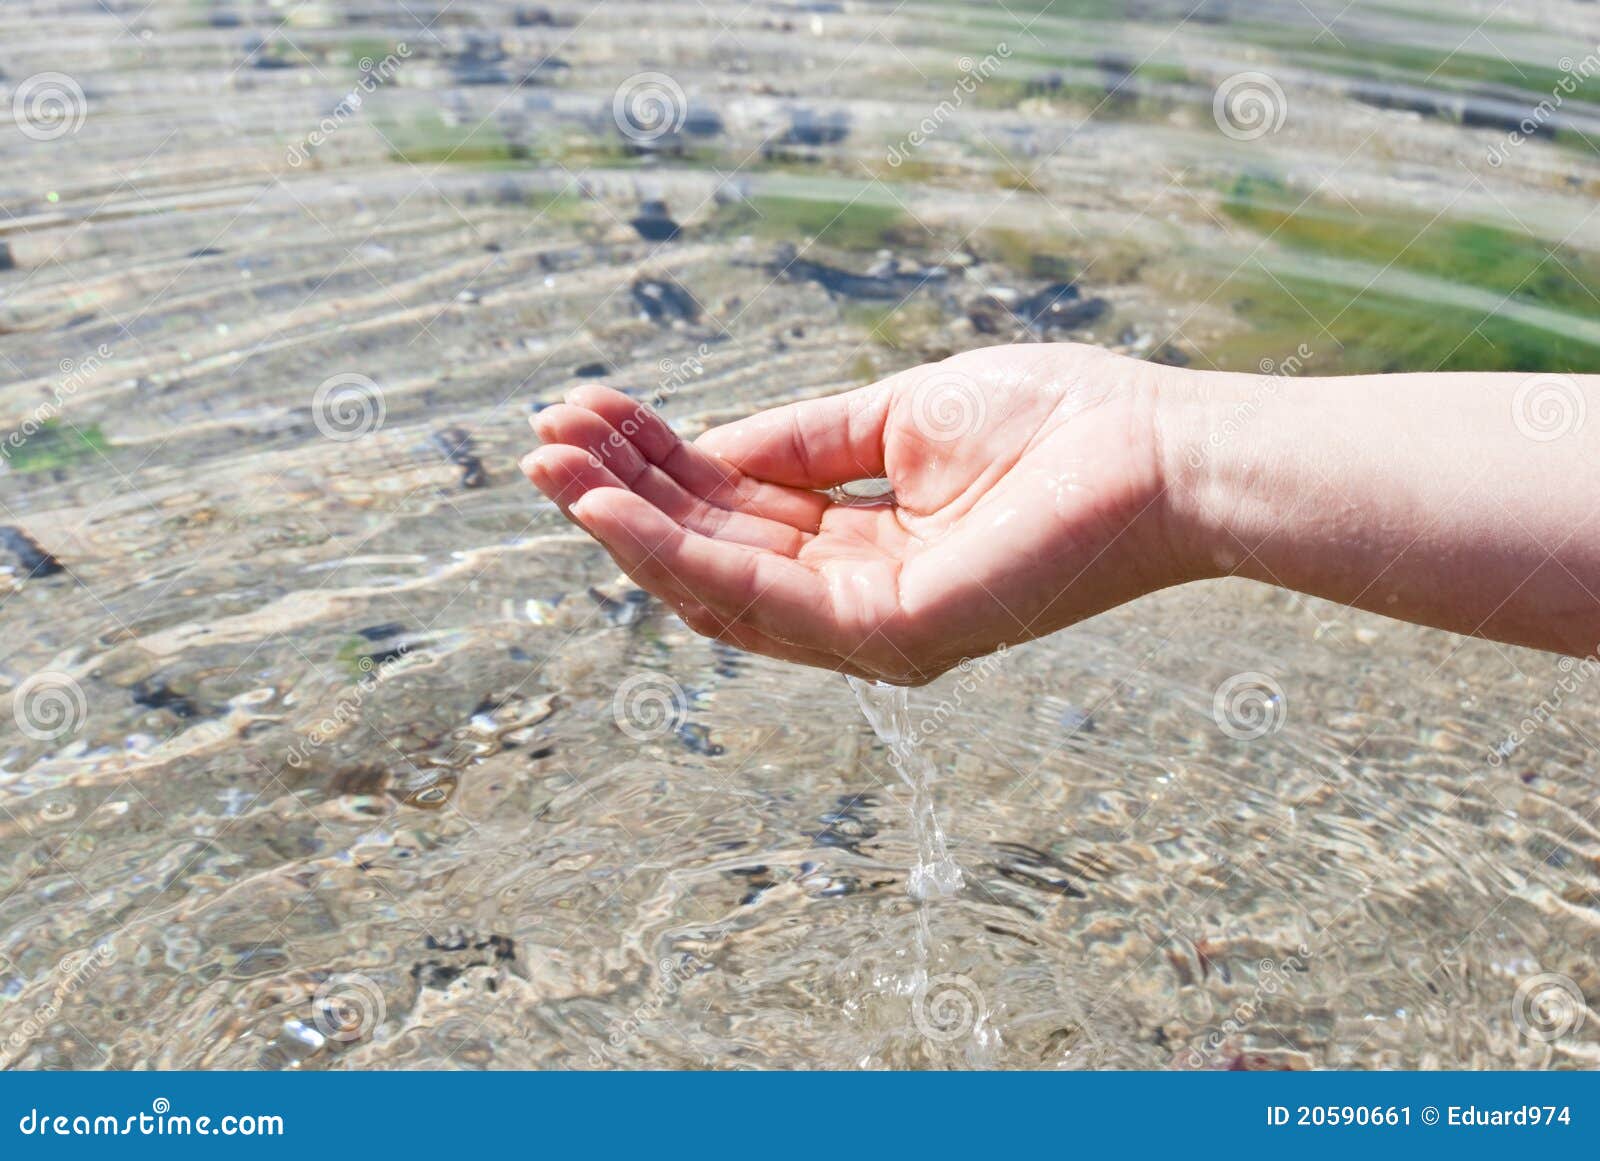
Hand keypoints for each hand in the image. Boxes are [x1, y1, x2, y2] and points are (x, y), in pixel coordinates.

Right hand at [520, 343, 1191, 683]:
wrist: (1159, 451)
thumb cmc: (1052, 423)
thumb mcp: (896, 416)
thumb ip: (798, 443)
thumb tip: (702, 449)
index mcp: (861, 541)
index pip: (735, 512)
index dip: (656, 465)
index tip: (587, 414)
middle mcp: (854, 597)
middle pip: (711, 552)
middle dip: (623, 496)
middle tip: (543, 439)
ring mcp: (869, 627)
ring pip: (716, 583)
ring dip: (628, 527)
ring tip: (551, 467)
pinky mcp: (888, 634)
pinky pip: (759, 594)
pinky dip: (679, 551)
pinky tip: (613, 506)